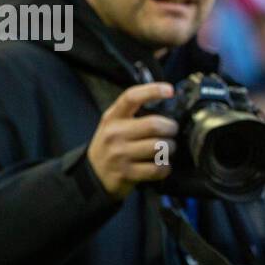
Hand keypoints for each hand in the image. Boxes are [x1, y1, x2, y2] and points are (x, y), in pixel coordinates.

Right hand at [86, 82, 178, 200]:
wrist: (93, 173)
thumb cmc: (111, 144)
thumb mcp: (114, 123)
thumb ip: (134, 113)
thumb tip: (167, 101)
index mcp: (113, 117)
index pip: (131, 97)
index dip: (152, 91)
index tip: (169, 90)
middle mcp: (114, 134)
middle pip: (154, 124)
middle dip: (171, 128)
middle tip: (172, 131)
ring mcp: (119, 155)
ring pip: (159, 147)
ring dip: (170, 148)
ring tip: (167, 149)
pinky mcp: (126, 174)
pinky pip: (157, 169)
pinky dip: (165, 167)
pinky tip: (161, 165)